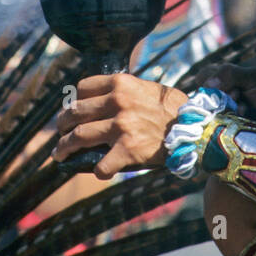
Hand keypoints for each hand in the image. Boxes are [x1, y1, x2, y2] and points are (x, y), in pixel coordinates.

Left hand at [53, 74, 188, 179]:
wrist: (194, 127)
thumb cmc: (169, 109)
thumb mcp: (145, 88)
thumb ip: (121, 92)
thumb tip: (95, 103)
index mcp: (120, 83)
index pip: (82, 88)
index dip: (73, 101)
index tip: (72, 111)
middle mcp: (118, 102)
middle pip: (75, 113)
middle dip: (62, 125)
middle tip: (60, 134)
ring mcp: (121, 126)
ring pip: (79, 137)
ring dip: (64, 148)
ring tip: (60, 154)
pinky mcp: (128, 150)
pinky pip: (101, 165)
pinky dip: (98, 171)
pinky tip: (99, 171)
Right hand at [201, 64, 255, 131]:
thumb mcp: (254, 77)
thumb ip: (231, 74)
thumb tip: (208, 83)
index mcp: (224, 81)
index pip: (203, 77)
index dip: (210, 80)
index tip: (225, 83)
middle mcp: (220, 99)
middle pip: (203, 96)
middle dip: (220, 94)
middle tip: (237, 95)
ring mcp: (223, 116)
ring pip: (211, 111)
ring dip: (227, 107)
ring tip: (244, 108)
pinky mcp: (228, 131)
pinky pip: (220, 126)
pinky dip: (233, 119)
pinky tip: (245, 117)